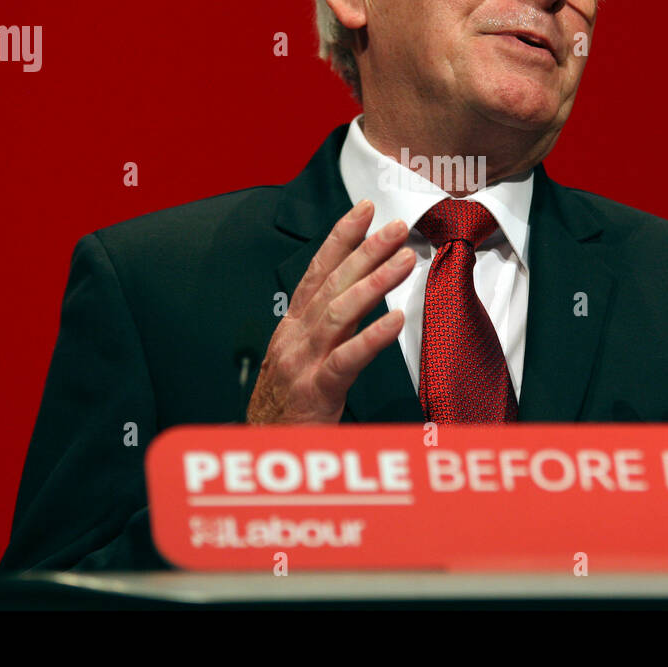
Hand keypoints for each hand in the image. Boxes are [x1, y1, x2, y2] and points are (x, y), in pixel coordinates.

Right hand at [246, 200, 415, 423]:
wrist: (262, 456)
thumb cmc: (288, 412)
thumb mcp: (304, 362)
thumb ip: (329, 333)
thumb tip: (362, 299)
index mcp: (292, 329)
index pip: (316, 274)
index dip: (339, 239)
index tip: (363, 210)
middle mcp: (295, 339)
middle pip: (331, 285)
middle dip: (365, 250)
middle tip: (396, 226)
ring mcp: (302, 364)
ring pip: (339, 313)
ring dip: (374, 281)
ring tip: (405, 259)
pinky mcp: (315, 393)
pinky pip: (347, 360)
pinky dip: (371, 337)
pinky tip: (395, 319)